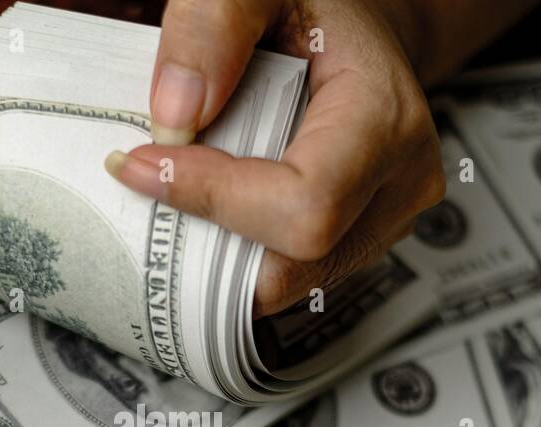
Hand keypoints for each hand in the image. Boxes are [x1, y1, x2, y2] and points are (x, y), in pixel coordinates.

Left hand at [104, 0, 446, 316]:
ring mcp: (381, 224)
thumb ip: (214, 25)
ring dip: (214, 248)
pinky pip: (282, 276)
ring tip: (183, 183)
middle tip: (154, 177)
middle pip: (289, 266)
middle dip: (206, 234)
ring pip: (282, 283)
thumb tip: (176, 116)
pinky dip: (231, 249)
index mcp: (386, 120)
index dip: (212, 198)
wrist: (356, 25)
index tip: (143, 164)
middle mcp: (398, 185)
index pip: (302, 207)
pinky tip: (208, 200)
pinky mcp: (353, 244)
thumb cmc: (318, 5)